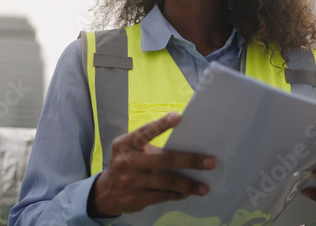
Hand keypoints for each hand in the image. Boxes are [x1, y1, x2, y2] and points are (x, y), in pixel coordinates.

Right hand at [87, 112, 216, 217]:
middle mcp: (127, 162)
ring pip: (167, 181)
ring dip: (188, 184)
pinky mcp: (135, 198)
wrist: (105, 193)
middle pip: (164, 159)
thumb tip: (183, 145)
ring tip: (204, 187)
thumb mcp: (128, 151)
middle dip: (190, 160)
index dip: (161, 125)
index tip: (179, 117)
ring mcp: (131, 182)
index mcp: (125, 144)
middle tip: (210, 162)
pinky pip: (162, 196)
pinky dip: (177, 194)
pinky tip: (187, 193)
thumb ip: (148, 146)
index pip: (145, 132)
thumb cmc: (125, 165)